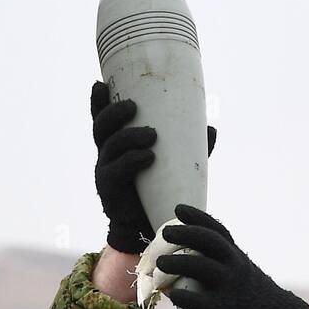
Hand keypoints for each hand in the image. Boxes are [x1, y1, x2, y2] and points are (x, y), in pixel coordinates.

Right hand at [91, 83, 216, 254]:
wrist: (152, 225)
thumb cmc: (161, 190)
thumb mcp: (175, 164)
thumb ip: (188, 147)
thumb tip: (211, 129)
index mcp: (117, 141)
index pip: (102, 117)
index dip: (98, 101)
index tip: (100, 83)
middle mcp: (106, 153)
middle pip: (101, 127)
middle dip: (113, 113)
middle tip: (133, 106)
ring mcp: (105, 171)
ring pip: (110, 145)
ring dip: (129, 136)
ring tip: (152, 135)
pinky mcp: (109, 191)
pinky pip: (117, 171)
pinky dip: (132, 161)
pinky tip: (148, 157)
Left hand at [156, 205, 308, 308]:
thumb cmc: (258, 299)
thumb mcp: (243, 274)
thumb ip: (222, 268)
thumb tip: (191, 266)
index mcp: (238, 256)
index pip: (218, 230)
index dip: (198, 217)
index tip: (179, 209)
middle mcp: (236, 265)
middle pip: (209, 241)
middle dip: (186, 233)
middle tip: (166, 232)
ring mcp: (233, 286)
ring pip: (202, 266)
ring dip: (178, 262)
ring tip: (160, 263)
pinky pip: (203, 301)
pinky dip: (185, 297)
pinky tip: (172, 296)